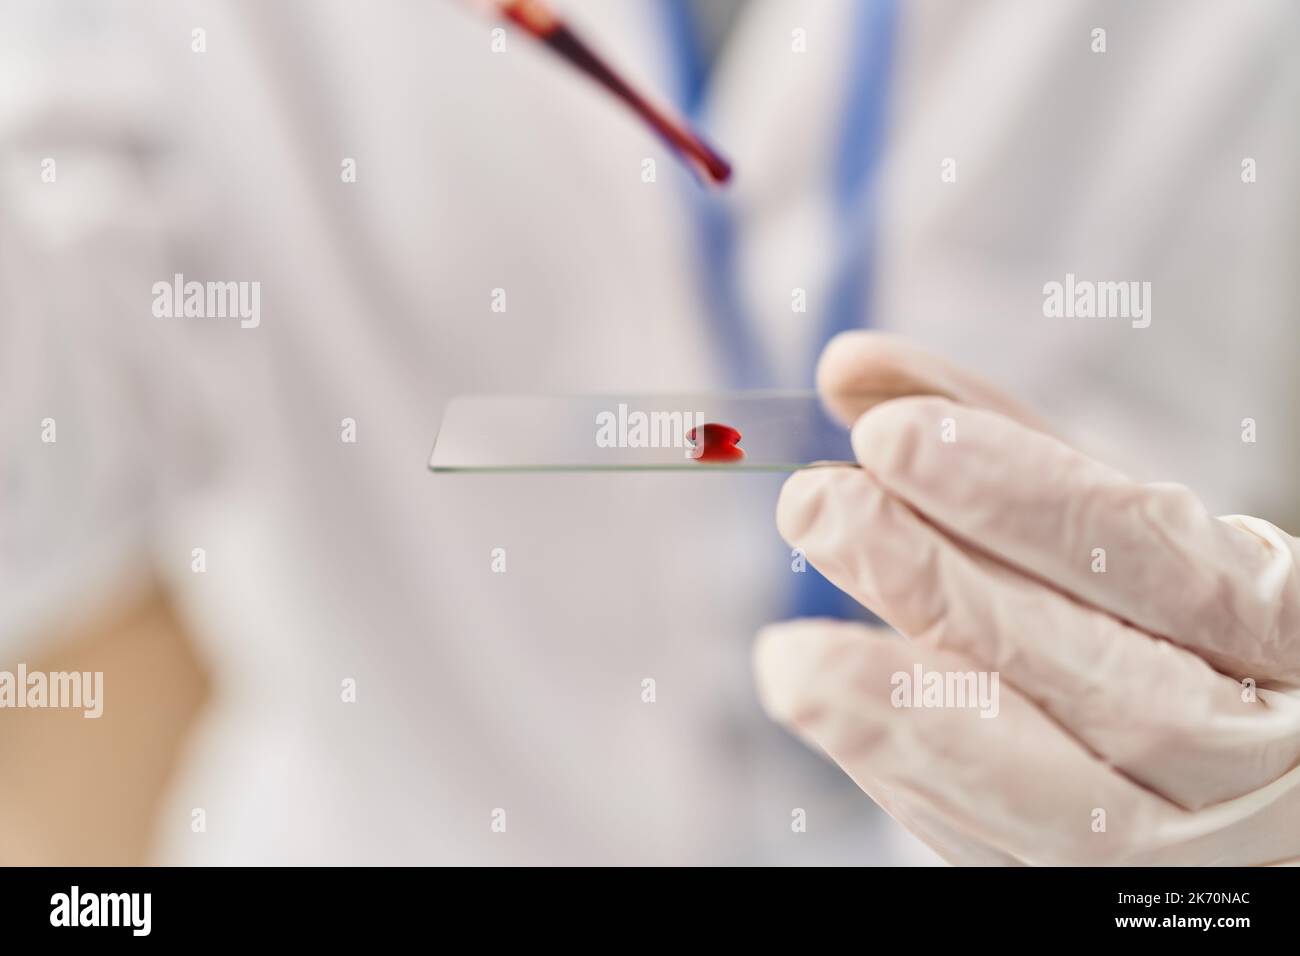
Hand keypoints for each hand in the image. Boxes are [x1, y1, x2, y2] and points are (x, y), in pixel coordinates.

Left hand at [755, 332, 1299, 864]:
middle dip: (947, 595)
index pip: (1163, 560)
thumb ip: (979, 430)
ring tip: (792, 655)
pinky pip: (1008, 848)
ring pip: (1068, 804)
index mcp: (1283, 626)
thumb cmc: (1146, 600)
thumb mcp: (1089, 503)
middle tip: (819, 507)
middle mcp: (1259, 744)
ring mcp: (1192, 840)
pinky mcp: (1102, 890)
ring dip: (911, 720)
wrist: (1220, 745)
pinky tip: (832, 709)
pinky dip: (910, 775)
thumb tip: (847, 368)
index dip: (1025, 499)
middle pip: (1118, 688)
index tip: (890, 435)